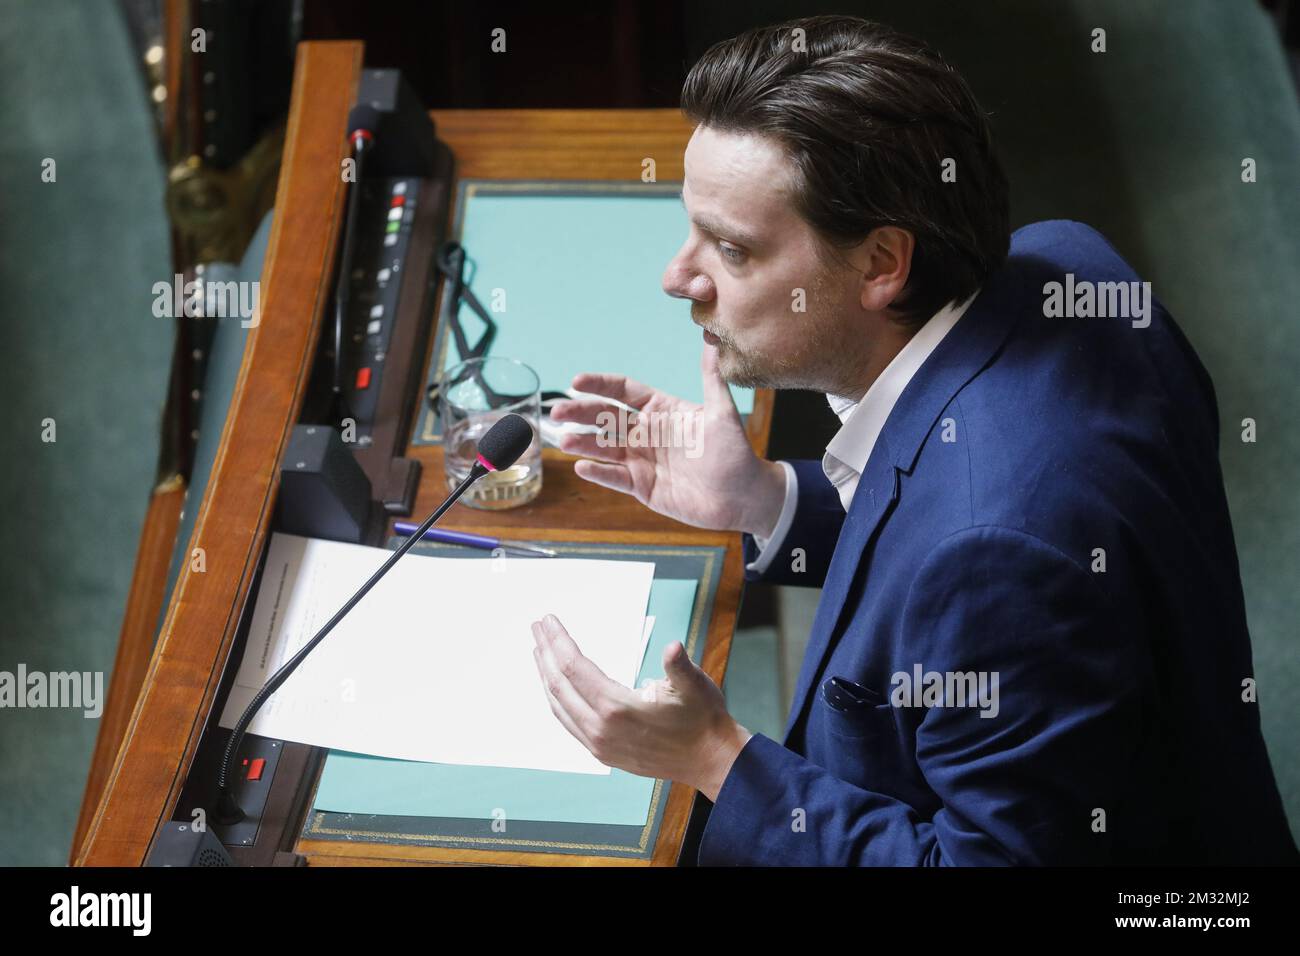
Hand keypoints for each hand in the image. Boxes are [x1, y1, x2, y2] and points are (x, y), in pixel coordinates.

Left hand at [530, 614, 751, 800]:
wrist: (709, 760)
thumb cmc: (702, 720)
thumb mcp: (694, 685)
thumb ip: (678, 665)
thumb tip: (673, 647)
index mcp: (616, 708)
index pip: (574, 667)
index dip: (558, 641)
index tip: (548, 621)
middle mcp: (601, 728)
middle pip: (559, 685)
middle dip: (545, 653)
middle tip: (537, 629)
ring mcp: (599, 744)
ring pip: (559, 706)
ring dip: (546, 676)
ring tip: (540, 652)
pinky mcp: (602, 753)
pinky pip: (568, 723)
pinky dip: (557, 700)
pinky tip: (556, 688)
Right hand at [548, 344, 785, 536]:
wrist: (743, 498)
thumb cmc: (736, 454)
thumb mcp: (722, 414)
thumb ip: (711, 379)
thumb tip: (712, 340)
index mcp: (662, 410)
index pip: (623, 391)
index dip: (600, 385)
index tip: (577, 381)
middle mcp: (647, 433)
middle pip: (606, 418)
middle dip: (581, 413)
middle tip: (557, 411)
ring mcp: (643, 460)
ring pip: (605, 448)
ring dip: (583, 443)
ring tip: (563, 440)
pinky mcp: (643, 487)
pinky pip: (616, 478)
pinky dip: (599, 473)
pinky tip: (582, 467)